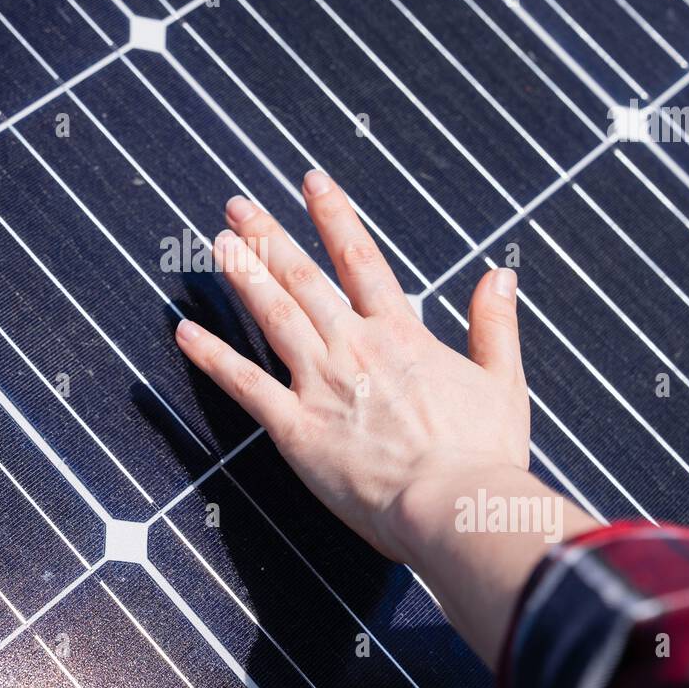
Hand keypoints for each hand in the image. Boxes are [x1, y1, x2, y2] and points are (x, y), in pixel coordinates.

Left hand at [174, 170, 532, 566]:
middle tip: (237, 205)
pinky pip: (245, 384)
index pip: (360, 259)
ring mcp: (320, 385)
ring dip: (242, 276)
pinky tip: (185, 333)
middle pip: (303, 277)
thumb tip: (499, 274)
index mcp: (400, 335)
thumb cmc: (483, 454)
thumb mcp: (503, 381)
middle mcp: (353, 348)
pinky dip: (213, 356)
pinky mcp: (296, 428)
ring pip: (273, 315)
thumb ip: (495, 324)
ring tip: (217, 244)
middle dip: (268, 236)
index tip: (312, 182)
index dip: (333, 215)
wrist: (453, 505)